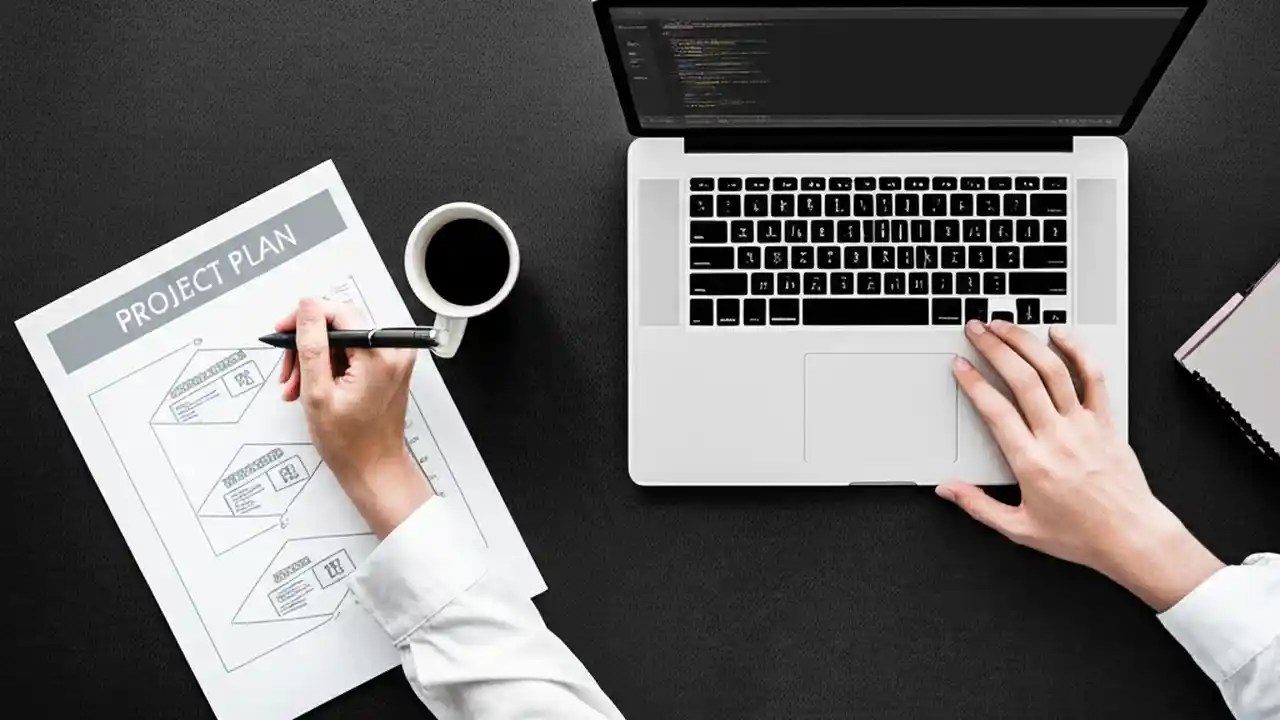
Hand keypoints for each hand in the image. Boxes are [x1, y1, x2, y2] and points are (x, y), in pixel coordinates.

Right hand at [276, 298, 431, 537]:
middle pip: (339, 326)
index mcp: (380, 355)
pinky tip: (313, 388)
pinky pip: (352, 354)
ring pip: (341, 341)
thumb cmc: (351, 443)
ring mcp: (394, 359)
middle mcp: (394, 351)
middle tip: (289, 373)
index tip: (283, 331)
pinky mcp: (389, 367)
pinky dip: (329, 367)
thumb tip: (307, 307)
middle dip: (306, 347)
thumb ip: (311, 345)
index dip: (305, 318)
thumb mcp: (317, 393)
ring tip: (296, 388)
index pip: (338, 312)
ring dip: (314, 360)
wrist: (374, 468)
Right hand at [937, 320, 1221, 611]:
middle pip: (1021, 379)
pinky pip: (1093, 377)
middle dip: (994, 347)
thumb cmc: (1080, 535)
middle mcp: (1057, 437)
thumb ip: (978, 506)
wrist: (1132, 537)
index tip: (960, 365)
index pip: (995, 410)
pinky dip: (1077, 351)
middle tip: (976, 330)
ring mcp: (1084, 425)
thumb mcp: (1019, 528)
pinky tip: (1060, 335)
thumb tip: (947, 490)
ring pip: (1053, 371)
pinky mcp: (1106, 421)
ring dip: (1026, 342)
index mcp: (1031, 462)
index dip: (973, 382)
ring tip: (1007, 325)